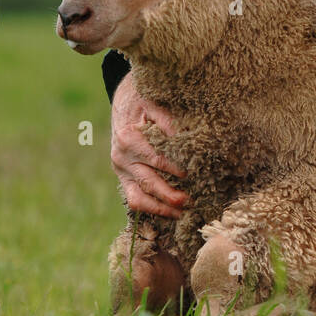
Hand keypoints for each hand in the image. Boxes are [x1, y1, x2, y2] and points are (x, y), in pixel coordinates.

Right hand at [110, 73, 188, 217]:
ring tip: (181, 214)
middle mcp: (121, 157)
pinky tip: (170, 212)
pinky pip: (134, 198)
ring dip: (159, 209)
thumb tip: (185, 138)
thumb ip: (168, 121)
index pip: (157, 160)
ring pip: (138, 198)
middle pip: (148, 183)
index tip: (194, 176)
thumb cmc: (143, 101)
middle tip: (189, 201)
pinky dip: (152, 208)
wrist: (124, 101)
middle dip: (169, 195)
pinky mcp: (123, 177)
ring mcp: (121, 170)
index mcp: (128, 139)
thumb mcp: (154, 104)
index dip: (177, 170)